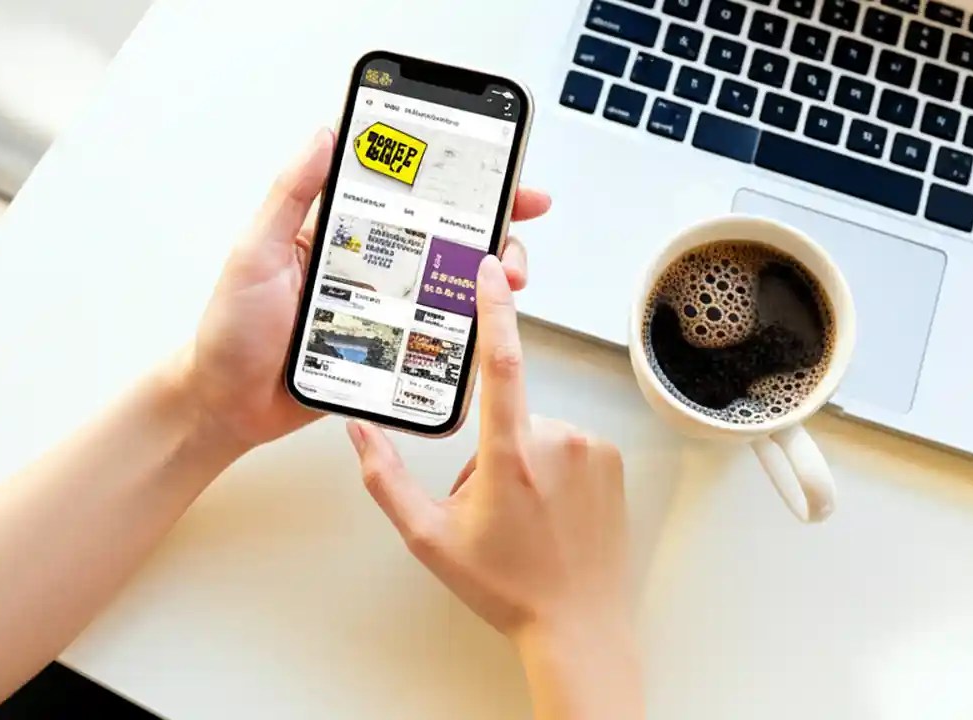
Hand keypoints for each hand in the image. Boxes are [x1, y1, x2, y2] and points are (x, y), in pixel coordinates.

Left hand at [186, 128, 551, 448]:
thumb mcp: (257, 252)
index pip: (413, 198)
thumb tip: (325, 135)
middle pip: (450, 244)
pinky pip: (436, 341)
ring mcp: (387, 312)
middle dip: (495, 240)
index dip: (464, 185)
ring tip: (503, 293)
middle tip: (511, 252)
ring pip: (453, 292)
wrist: (227, 407)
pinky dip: (467, 339)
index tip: (505, 179)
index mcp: (345, 235)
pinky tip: (483, 335)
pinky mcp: (391, 354)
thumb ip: (291, 195)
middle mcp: (373, 269)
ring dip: (488, 291)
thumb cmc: (231, 331)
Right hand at [346, 255, 630, 636]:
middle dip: (490, 453)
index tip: (491, 267)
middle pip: (507, 417)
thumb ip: (385, 479)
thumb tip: (360, 431)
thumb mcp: (429, 538)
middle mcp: (557, 442)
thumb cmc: (507, 586)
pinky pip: (568, 447)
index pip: (500, 364)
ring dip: (523, 463)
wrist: (578, 623)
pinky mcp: (613, 460)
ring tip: (526, 518)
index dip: (495, 308)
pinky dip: (554, 471)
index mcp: (510, 455)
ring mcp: (591, 450)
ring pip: (538, 434)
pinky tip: (553, 514)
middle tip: (493, 509)